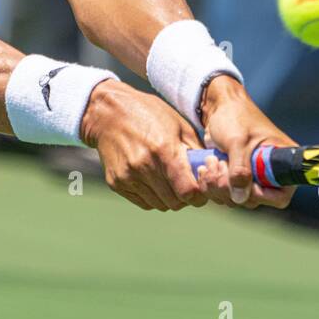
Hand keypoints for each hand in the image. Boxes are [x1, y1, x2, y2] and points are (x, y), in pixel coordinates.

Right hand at [80, 80, 207, 210]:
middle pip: (175, 202)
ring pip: (159, 205)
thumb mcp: (178, 124)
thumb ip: (195, 150)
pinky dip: (152, 197)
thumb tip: (211, 172)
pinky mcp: (116, 183)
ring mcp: (128, 176)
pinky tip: (153, 180)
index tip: (201, 191)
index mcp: (164, 150)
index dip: (199, 196)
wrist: (107, 112)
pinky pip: (143, 202)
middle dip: (185, 198)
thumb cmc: (147, 113)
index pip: (188, 192)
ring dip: (169, 198)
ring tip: (169, 181)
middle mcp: (144, 166)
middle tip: (186, 186)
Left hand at [194, 75, 297, 209]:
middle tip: (217, 165)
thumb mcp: (237, 141)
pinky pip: (225, 193)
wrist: (219, 107)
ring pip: (236, 199)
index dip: (259, 195)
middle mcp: (270, 174)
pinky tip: (205, 168)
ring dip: (217, 186)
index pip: (280, 196)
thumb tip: (241, 198)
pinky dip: (211, 185)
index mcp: (282, 162)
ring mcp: (252, 177)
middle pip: (253, 200)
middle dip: (230, 188)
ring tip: (210, 162)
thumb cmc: (234, 116)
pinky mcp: (236, 177)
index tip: (240, 182)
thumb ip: (239, 170)